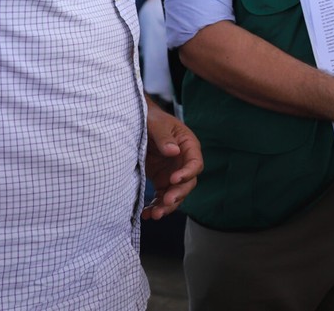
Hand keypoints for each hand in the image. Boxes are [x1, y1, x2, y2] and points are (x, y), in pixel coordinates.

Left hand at [143, 101, 202, 219]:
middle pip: (188, 184)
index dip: (187, 173)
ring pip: (175, 195)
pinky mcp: (161, 181)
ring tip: (155, 215)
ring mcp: (173, 173)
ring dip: (167, 206)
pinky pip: (161, 198)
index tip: (173, 179)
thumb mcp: (157, 124)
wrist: (139, 123)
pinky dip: (155, 207)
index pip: (195, 163)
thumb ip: (164, 137)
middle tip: (165, 201)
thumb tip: (173, 151)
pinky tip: (146, 215)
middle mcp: (183, 163)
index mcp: (188, 146)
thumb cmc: (151, 119)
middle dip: (177, 194)